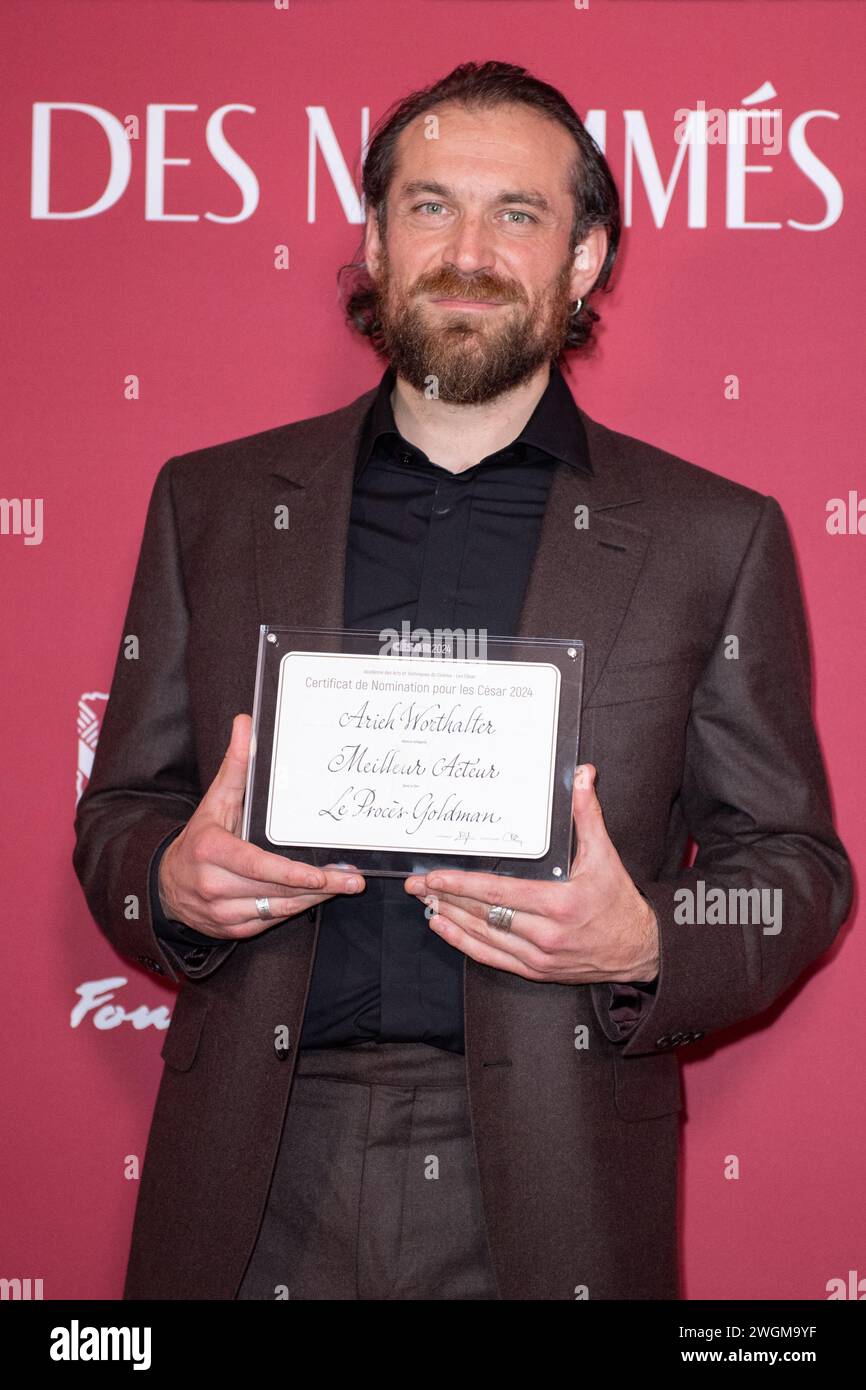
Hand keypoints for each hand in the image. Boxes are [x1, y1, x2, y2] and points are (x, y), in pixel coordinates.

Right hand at [158, 713, 364, 938]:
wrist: (167, 887)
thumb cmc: (201, 838)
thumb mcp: (215, 801)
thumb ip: (235, 765)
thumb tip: (246, 722)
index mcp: (210, 852)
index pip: (257, 866)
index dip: (293, 874)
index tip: (323, 875)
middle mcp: (214, 885)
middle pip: (275, 890)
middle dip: (318, 887)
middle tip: (352, 880)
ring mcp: (222, 912)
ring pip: (278, 909)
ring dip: (313, 900)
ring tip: (344, 885)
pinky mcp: (232, 930)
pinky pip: (272, 922)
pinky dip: (296, 909)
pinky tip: (316, 897)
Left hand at [404, 763, 657, 983]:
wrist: (641, 950)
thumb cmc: (620, 902)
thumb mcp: (605, 855)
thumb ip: (588, 815)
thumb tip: (583, 775)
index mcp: (560, 903)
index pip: (499, 893)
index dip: (462, 885)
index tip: (435, 876)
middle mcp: (547, 934)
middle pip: (484, 915)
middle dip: (446, 899)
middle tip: (416, 886)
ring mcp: (540, 957)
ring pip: (483, 937)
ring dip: (450, 920)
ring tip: (425, 903)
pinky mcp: (537, 971)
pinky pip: (493, 958)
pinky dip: (464, 944)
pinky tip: (445, 929)